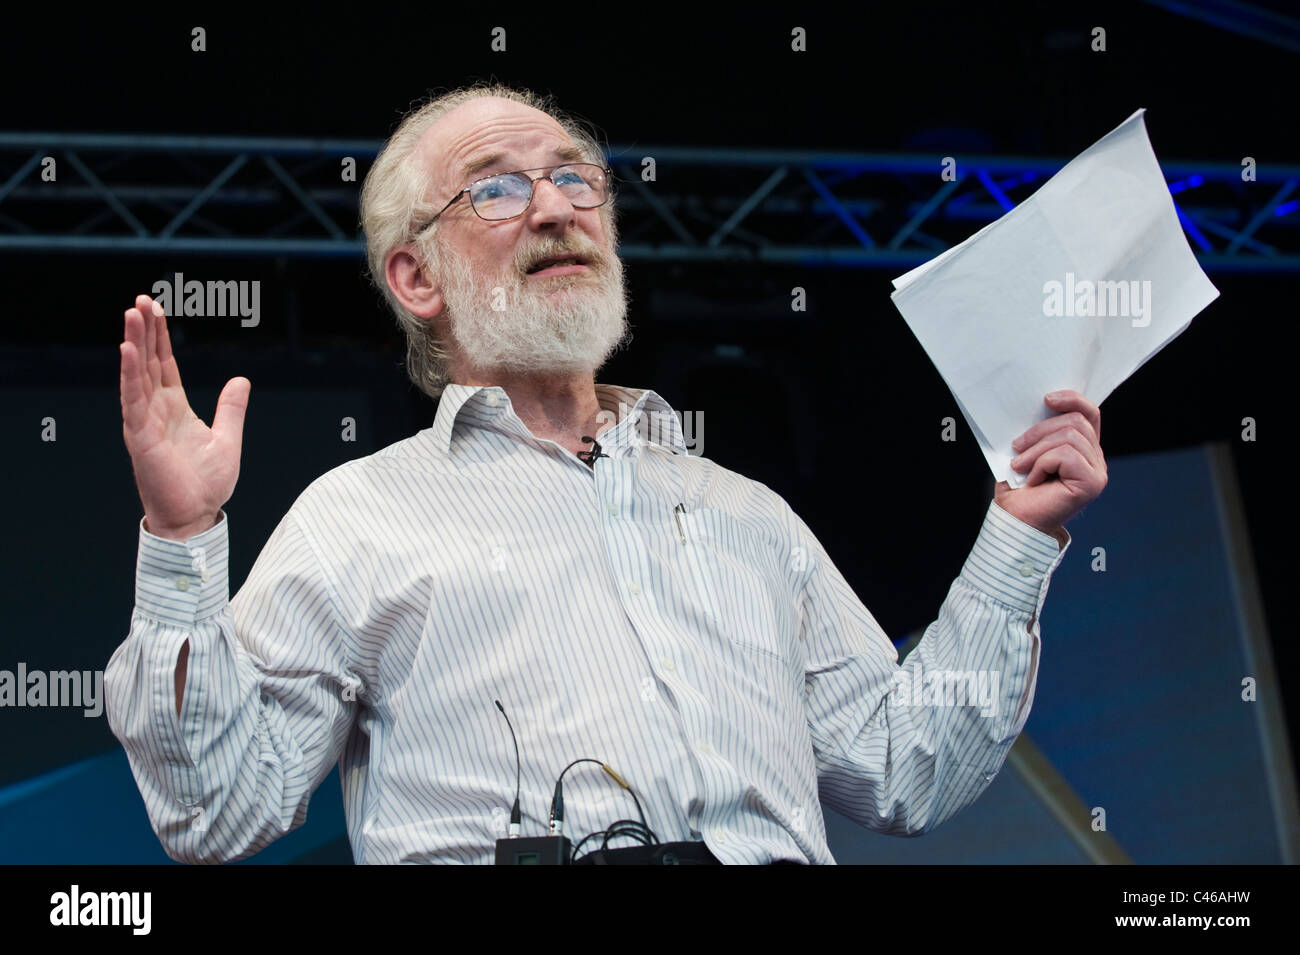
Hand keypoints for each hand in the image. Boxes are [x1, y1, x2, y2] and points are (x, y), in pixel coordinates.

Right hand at [120, 293, 249, 539]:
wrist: (195, 516)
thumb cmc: (206, 484)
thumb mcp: (227, 438)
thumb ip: (231, 408)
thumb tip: (241, 379)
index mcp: (174, 408)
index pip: (163, 364)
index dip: (160, 337)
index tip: (155, 310)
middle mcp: (155, 410)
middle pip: (148, 362)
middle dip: (144, 331)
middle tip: (140, 300)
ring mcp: (144, 422)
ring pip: (136, 375)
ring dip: (133, 344)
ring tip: (131, 314)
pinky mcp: (140, 437)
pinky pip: (133, 400)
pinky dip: (130, 375)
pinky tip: (128, 351)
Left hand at [994, 390, 1106, 544]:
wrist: (1015, 522)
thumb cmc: (1018, 490)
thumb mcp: (1027, 451)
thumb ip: (1041, 431)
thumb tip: (1040, 404)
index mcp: (1082, 449)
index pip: (1089, 414)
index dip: (1072, 400)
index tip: (1046, 398)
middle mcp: (1096, 459)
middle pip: (1076, 422)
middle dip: (1039, 431)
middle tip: (1016, 448)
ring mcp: (1097, 472)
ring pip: (1069, 437)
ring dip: (1036, 450)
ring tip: (1020, 466)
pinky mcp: (1092, 483)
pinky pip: (1066, 455)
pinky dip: (1042, 464)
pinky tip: (1033, 480)